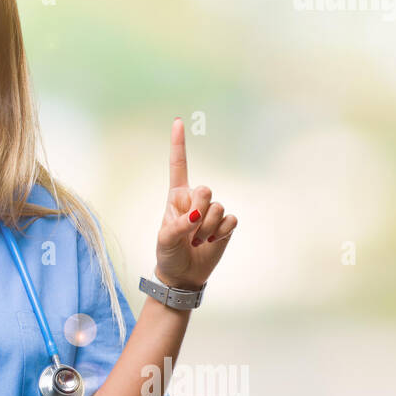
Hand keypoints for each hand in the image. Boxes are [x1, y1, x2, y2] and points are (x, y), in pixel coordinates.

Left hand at [154, 117, 236, 290]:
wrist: (183, 274)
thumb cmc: (168, 253)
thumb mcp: (164, 239)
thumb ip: (177, 225)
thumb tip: (195, 215)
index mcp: (176, 196)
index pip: (179, 165)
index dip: (178, 144)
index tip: (178, 121)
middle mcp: (195, 199)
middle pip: (205, 189)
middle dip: (198, 211)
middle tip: (189, 231)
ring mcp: (211, 211)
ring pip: (218, 208)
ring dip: (207, 229)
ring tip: (196, 241)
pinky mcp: (225, 224)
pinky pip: (230, 220)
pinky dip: (220, 233)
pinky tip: (211, 242)